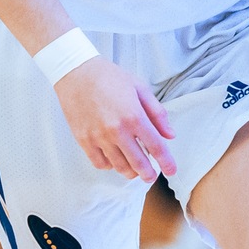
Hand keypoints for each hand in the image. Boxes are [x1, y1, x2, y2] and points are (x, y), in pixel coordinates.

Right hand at [54, 57, 175, 181]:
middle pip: (138, 163)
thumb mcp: (139, 88)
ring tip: (134, 170)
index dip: (166, 162)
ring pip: (119, 166)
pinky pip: (100, 163)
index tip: (172, 171)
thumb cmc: (109, 77)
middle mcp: (117, 130)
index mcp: (134, 116)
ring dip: (130, 172)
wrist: (76, 72)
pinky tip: (113, 160)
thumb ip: (157, 113)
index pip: (156, 147)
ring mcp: (99, 137)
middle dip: (148, 174)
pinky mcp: (84, 140)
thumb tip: (170, 135)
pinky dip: (109, 165)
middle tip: (151, 176)